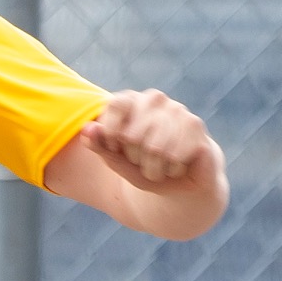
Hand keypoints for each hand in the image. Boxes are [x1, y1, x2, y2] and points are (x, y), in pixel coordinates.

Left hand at [82, 89, 219, 195]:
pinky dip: (172, 169)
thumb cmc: (143, 167)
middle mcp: (154, 99)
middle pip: (132, 135)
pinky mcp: (195, 124)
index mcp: (130, 100)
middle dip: (135, 158)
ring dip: (154, 168)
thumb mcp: (116, 160)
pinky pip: (174, 155)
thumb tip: (86, 129)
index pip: (115, 105)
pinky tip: (176, 165)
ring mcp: (177, 109)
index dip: (112, 134)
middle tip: (144, 160)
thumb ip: (99, 145)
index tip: (117, 148)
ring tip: (160, 165)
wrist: (179, 182)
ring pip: (155, 148)